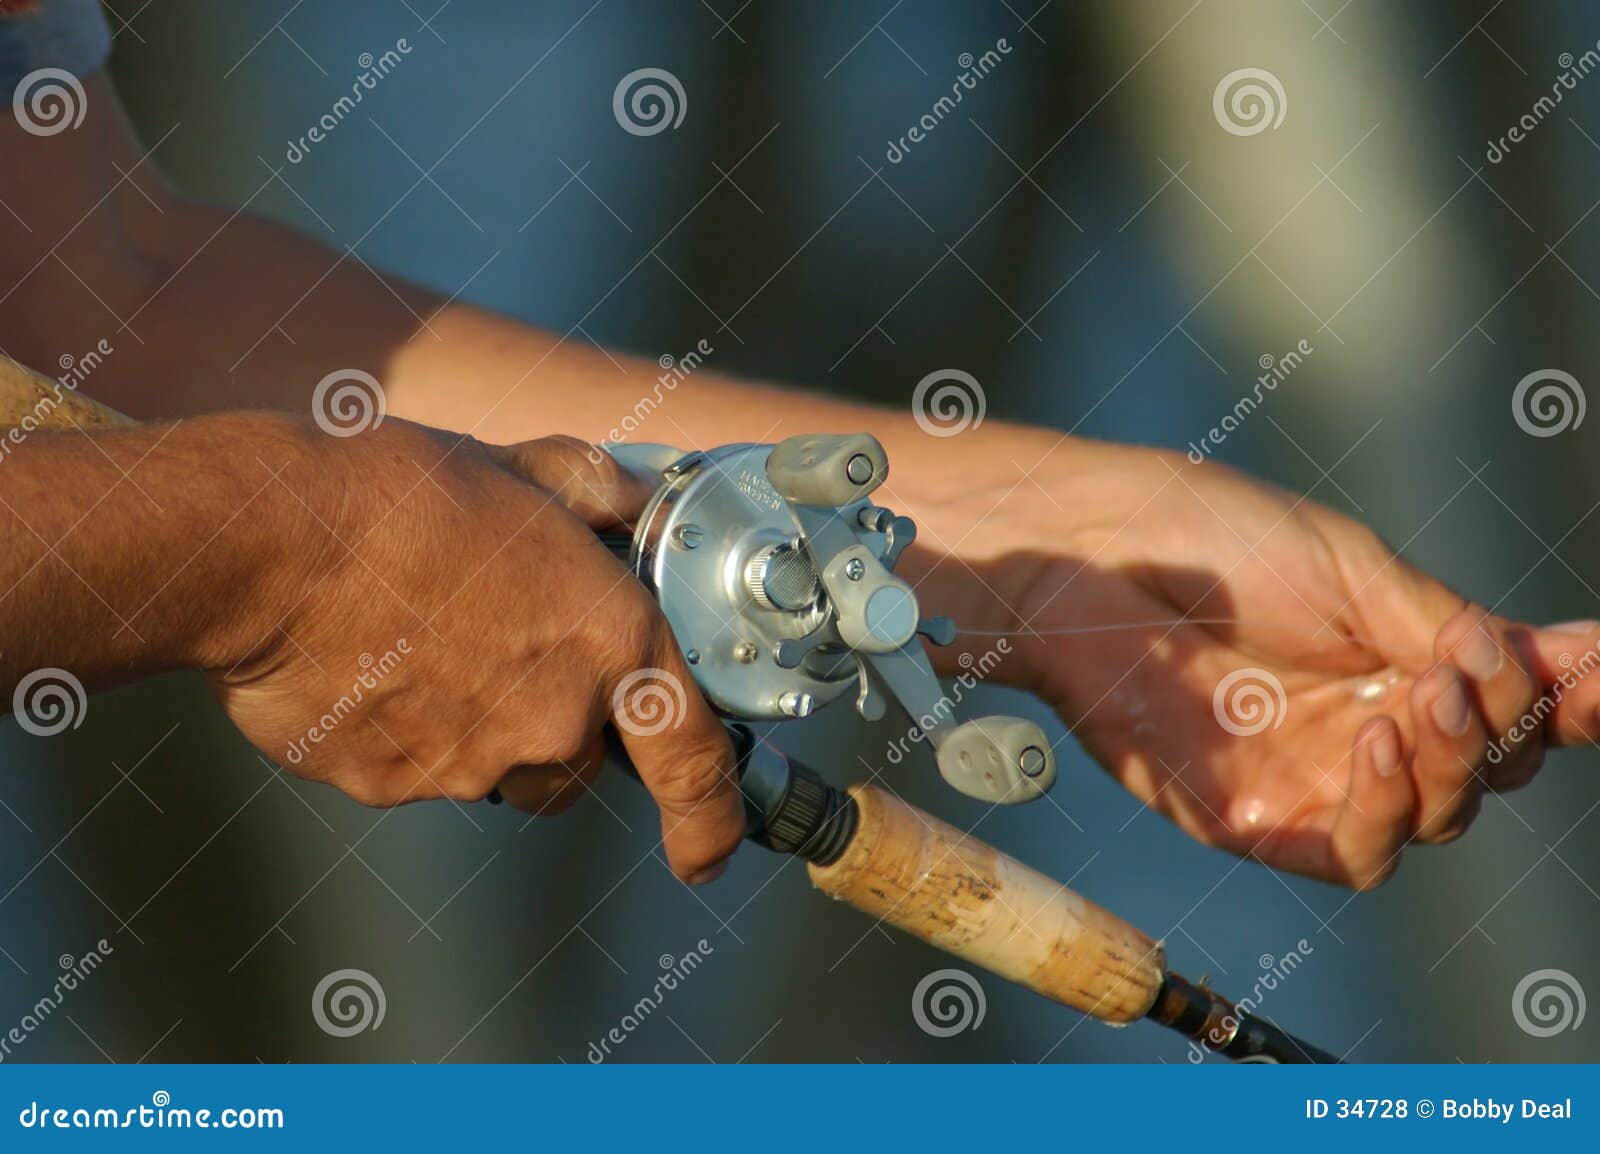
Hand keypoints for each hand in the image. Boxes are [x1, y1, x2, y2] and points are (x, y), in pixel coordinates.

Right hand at [211, 420, 742, 881]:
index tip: (706, 851)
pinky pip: (414, 776)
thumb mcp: (523, 469)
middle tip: (502, 650)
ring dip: (481, 732)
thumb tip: (630, 499)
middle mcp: (553, 720)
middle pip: (577, 764)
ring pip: (496, 773)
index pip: (693, 762)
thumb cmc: (400, 497)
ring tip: (423, 646)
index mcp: (610, 645)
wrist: (271, 543)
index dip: (707, 819)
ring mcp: (468, 764)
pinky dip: (403, 736)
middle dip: (557, 728)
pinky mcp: (388, 786)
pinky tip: (369, 665)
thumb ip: (596, 492)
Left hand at [910, 438, 1597, 887]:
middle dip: (1508, 721)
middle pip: (1485, 765)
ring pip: (1435, 817)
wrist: (1098, 559)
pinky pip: (1355, 852)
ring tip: (1428, 696)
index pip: (1504, 693)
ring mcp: (1312, 774)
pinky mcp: (1255, 818)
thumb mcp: (1352, 566)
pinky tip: (1376, 746)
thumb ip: (1441, 626)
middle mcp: (1363, 720)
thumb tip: (1532, 666)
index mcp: (1393, 652)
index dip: (1566, 691)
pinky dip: (1387, 810)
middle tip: (1477, 671)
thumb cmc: (1210, 540)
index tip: (1599, 671)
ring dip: (1455, 762)